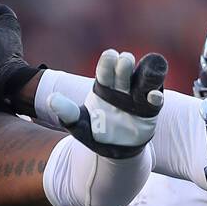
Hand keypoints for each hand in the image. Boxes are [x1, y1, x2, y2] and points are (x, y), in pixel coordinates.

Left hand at [49, 49, 165, 158]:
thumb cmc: (95, 132)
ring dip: (143, 73)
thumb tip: (50, 99)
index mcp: (104, 86)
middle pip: (124, 70)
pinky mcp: (151, 109)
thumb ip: (67, 112)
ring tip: (143, 72)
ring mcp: (137, 97)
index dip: (108, 62)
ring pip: (142, 79)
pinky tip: (154, 96)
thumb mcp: (78, 124)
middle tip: (123, 62)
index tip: (110, 56)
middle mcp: (122, 87)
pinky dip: (156, 96)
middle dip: (124, 64)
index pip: (105, 69)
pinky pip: (156, 99)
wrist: (114, 150)